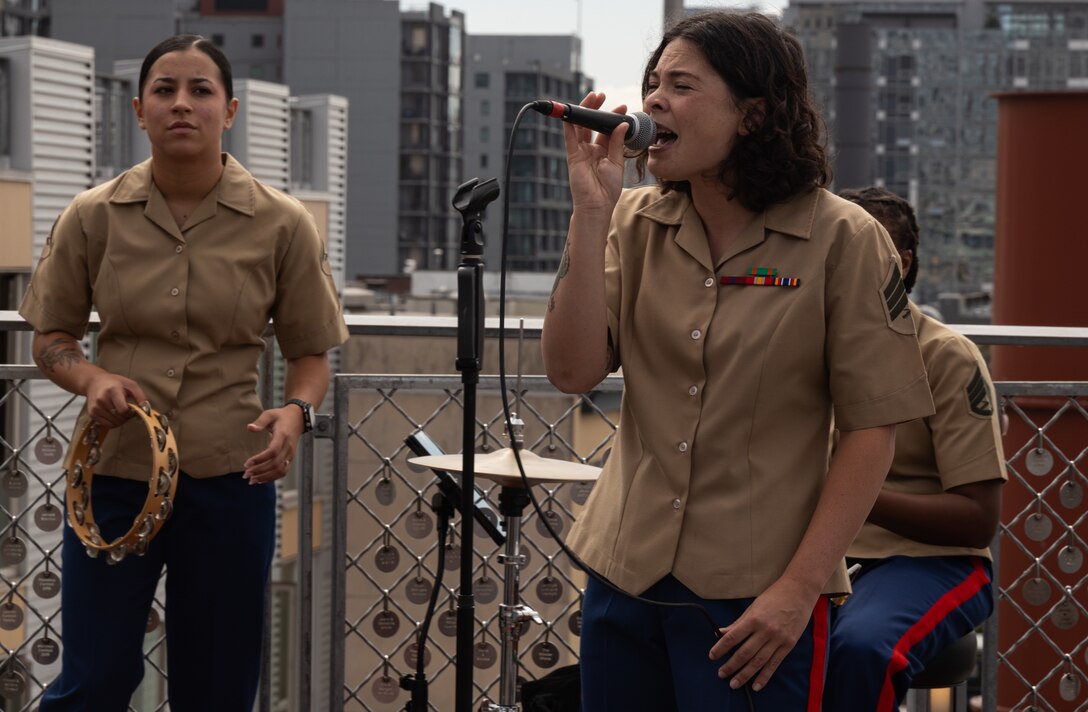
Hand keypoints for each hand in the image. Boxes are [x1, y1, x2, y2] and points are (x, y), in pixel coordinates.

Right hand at [85, 373, 147, 427]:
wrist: (94, 382)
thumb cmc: (115, 383)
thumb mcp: (131, 384)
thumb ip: (141, 396)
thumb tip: (146, 410)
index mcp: (112, 391)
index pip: (123, 410)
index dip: (131, 412)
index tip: (132, 408)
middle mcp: (102, 400)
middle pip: (119, 418)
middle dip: (127, 417)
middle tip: (127, 409)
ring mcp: (96, 407)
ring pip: (114, 423)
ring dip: (121, 420)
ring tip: (120, 411)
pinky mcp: (92, 413)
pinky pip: (107, 425)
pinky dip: (114, 422)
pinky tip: (114, 414)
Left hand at [243, 406, 303, 483]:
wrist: (297, 419)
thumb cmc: (281, 416)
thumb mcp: (270, 414)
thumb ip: (260, 421)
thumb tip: (250, 428)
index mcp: (283, 435)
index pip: (272, 451)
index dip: (259, 459)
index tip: (246, 463)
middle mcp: (288, 447)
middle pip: (275, 463)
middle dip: (259, 471)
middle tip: (246, 474)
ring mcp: (291, 454)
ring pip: (280, 470)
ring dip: (266, 477)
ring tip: (252, 480)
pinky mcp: (290, 458)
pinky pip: (283, 471)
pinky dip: (273, 477)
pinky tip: (261, 480)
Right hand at [563, 92, 628, 212]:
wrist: (597, 205)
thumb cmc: (608, 189)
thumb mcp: (617, 162)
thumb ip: (617, 143)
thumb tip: (622, 124)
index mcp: (603, 152)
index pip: (606, 130)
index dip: (612, 118)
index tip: (622, 108)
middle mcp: (590, 150)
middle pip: (591, 125)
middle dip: (596, 109)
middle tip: (602, 95)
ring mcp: (580, 152)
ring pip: (580, 127)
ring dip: (585, 111)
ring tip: (593, 97)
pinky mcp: (572, 156)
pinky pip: (570, 136)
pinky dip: (570, 123)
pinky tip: (573, 111)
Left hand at [708, 577, 818, 692]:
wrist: (800, 591)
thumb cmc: (774, 596)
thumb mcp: (753, 606)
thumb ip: (738, 622)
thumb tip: (722, 633)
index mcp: (754, 619)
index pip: (732, 637)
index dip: (720, 648)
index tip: (712, 656)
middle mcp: (765, 631)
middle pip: (744, 653)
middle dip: (731, 666)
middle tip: (721, 674)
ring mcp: (778, 639)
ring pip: (758, 662)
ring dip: (745, 674)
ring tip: (734, 684)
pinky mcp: (789, 644)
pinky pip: (775, 664)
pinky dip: (765, 676)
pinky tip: (756, 685)